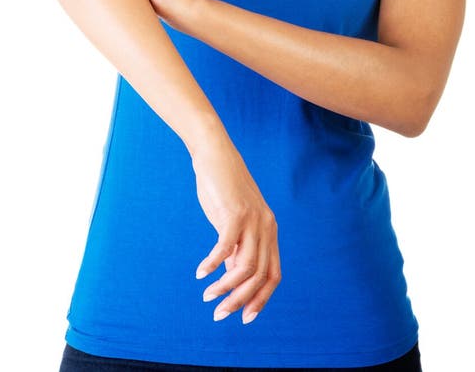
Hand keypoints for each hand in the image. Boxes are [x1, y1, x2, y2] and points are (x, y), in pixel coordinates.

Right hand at [191, 137, 281, 325]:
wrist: (216, 156)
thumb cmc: (223, 190)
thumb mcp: (234, 222)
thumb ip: (238, 247)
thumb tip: (233, 278)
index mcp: (269, 230)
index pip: (273, 275)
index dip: (261, 299)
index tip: (245, 318)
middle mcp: (266, 227)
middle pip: (259, 276)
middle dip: (240, 301)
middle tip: (219, 315)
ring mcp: (252, 220)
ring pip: (244, 267)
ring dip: (225, 288)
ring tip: (207, 297)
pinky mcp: (233, 213)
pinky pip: (225, 248)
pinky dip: (213, 264)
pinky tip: (200, 273)